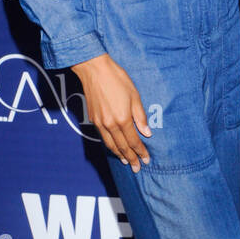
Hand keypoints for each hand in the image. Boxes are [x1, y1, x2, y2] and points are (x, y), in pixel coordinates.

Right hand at [70, 53, 151, 170]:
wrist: (94, 70)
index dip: (140, 152)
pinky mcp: (93, 119)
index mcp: (122, 119)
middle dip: (130, 158)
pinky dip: (109, 145)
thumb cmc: (117, 80)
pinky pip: (103, 137)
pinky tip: (114, 147)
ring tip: (126, 161)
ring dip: (119, 154)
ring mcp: (99, 123)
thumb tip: (147, 133)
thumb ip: (140, 117)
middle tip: (136, 168)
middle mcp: (110, 124)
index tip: (146, 160)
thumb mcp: (135, 96)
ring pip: (110, 145)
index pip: (134, 141)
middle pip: (122, 147)